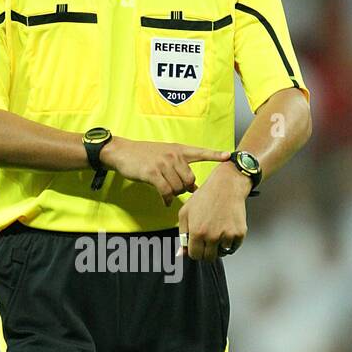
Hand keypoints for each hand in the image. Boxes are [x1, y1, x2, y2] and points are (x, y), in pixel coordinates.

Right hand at [101, 137, 230, 206]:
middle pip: (189, 179)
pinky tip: (165, 201)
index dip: (215, 154)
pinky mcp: (153, 172)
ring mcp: (163, 163)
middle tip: (175, 190)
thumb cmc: (144, 156)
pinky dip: (167, 199)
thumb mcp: (165, 157)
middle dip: (184, 189)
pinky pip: (166, 191)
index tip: (228, 156)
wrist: (123, 152)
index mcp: (178, 150)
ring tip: (167, 193)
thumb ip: (180, 168)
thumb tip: (194, 187)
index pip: (200, 152)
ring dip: (174, 194)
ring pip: (178, 187)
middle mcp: (173, 155)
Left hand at [177, 161, 249, 261]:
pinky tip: (226, 230)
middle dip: (207, 252)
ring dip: (219, 246)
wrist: (227, 185)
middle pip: (209, 258)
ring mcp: (227, 236)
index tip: (198, 246)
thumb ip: (182, 235)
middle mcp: (212, 236)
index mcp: (197, 232)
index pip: (195, 255)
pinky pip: (234, 247)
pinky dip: (230, 242)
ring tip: (218, 231)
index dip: (195, 251)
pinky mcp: (240, 233)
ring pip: (222, 253)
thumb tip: (181, 253)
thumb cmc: (206, 196)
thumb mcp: (186, 212)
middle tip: (208, 241)